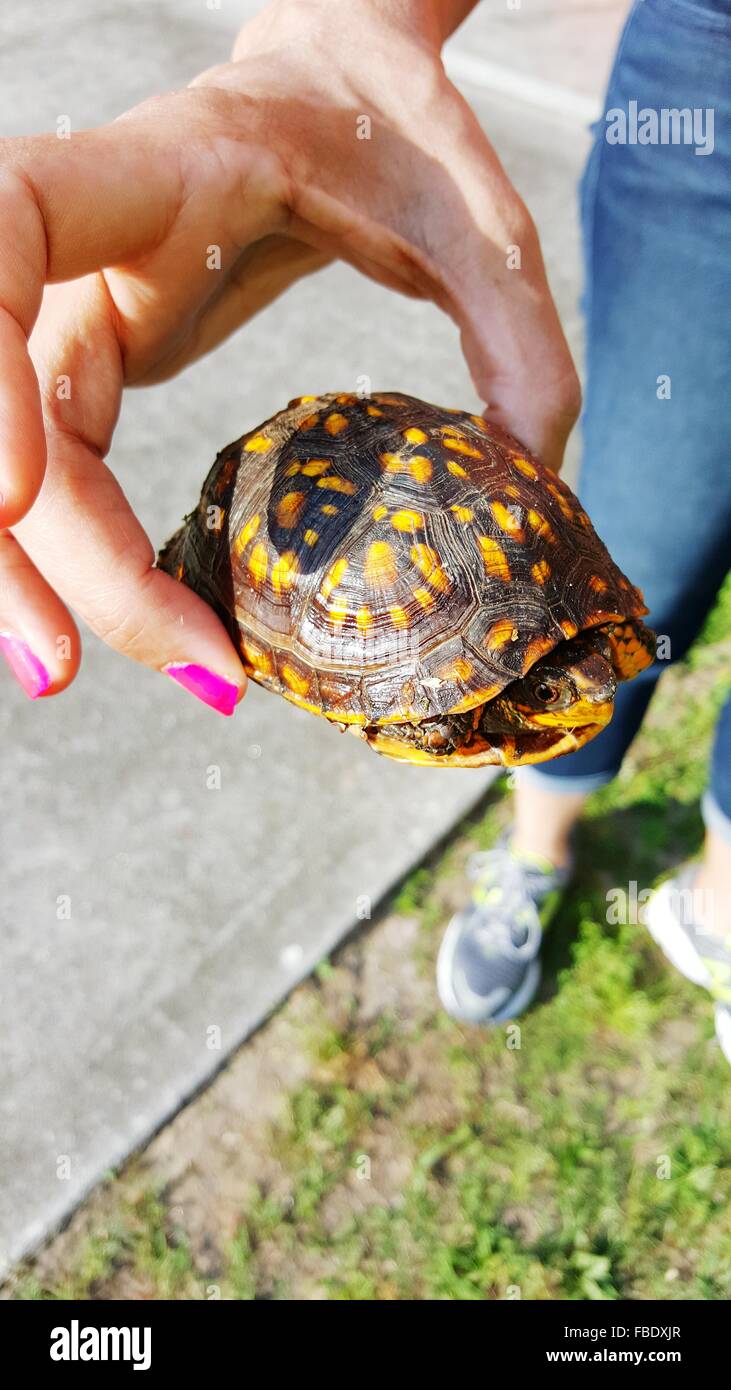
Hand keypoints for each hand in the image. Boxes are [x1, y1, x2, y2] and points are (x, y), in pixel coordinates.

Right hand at [2, 0, 579, 705]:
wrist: (341, 76)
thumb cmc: (395, 129)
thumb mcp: (478, 224)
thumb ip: (519, 347)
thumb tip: (530, 496)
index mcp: (168, 173)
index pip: (14, 229)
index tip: (19, 493)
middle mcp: (98, 238)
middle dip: (18, 532)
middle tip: (67, 667)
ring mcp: (90, 296)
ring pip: (14, 439)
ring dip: (26, 561)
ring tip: (69, 670)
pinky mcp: (105, 348)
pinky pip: (53, 458)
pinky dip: (70, 545)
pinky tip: (113, 618)